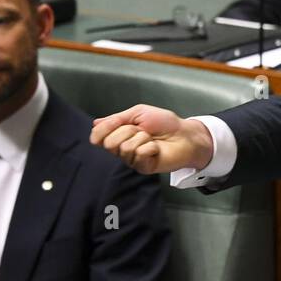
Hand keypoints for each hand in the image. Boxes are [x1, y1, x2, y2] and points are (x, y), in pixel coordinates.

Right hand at [90, 104, 214, 174]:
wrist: (185, 134)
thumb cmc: (165, 123)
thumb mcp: (138, 112)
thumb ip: (116, 118)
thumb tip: (95, 123)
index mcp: (119, 135)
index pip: (97, 136)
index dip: (105, 128)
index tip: (119, 122)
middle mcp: (122, 148)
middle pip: (110, 143)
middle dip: (128, 131)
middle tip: (143, 131)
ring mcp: (132, 159)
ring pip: (125, 148)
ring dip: (142, 138)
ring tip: (152, 139)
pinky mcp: (143, 167)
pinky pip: (138, 154)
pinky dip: (150, 147)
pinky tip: (156, 149)